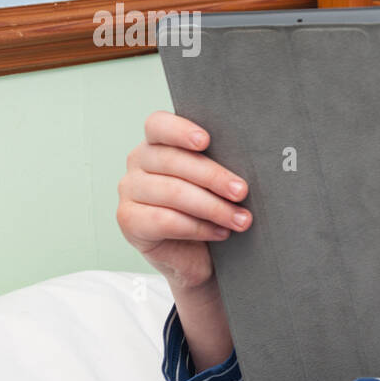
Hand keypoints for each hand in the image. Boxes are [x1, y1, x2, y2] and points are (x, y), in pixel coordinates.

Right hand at [116, 111, 252, 290]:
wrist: (198, 255)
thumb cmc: (211, 209)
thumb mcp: (217, 183)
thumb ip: (221, 163)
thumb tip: (250, 160)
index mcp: (158, 143)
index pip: (158, 125)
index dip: (180, 130)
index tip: (206, 141)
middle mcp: (138, 162)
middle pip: (172, 161)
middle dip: (213, 177)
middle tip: (242, 192)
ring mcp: (130, 191)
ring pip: (172, 193)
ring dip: (213, 207)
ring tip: (241, 219)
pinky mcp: (129, 221)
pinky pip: (165, 220)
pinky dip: (198, 227)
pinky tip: (221, 232)